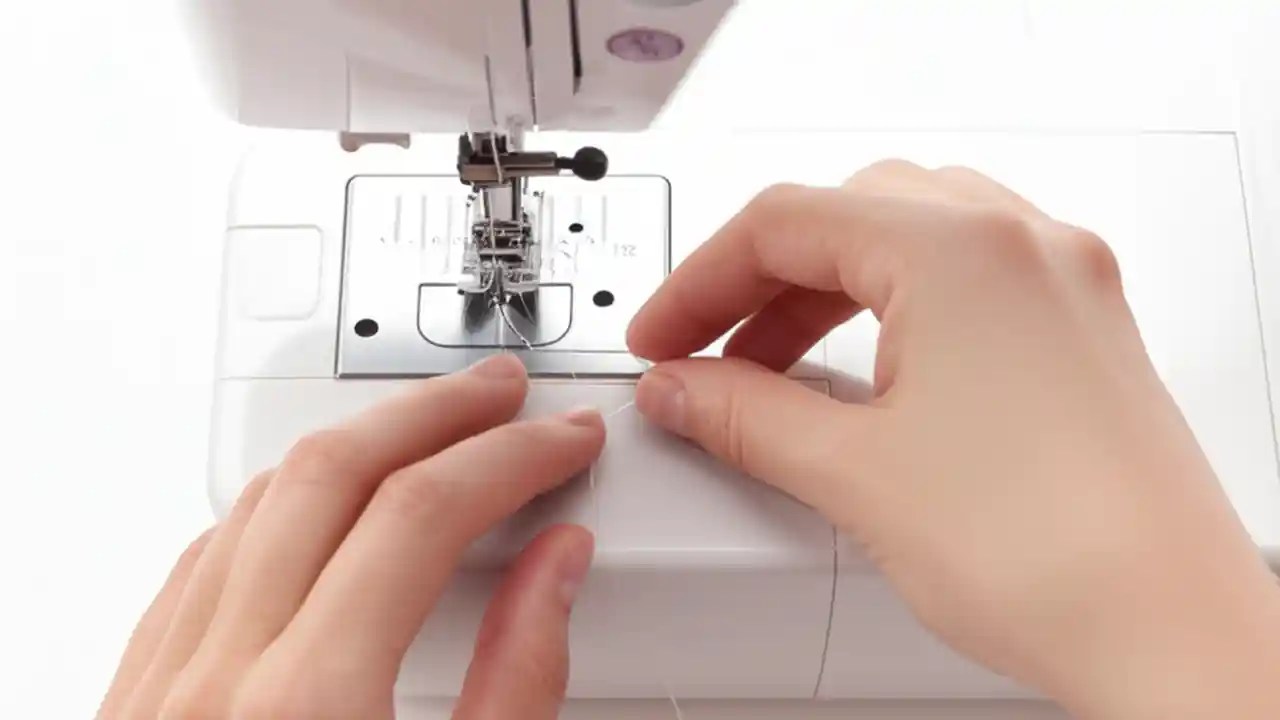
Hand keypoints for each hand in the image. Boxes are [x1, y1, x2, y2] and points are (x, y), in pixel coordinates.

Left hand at [98, 355, 602, 719]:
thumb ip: (518, 684)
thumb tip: (555, 566)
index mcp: (308, 705)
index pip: (422, 516)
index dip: (510, 458)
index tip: (561, 441)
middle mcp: (218, 677)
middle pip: (332, 473)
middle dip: (433, 412)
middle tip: (502, 392)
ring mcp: (166, 681)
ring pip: (261, 498)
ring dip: (358, 443)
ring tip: (426, 431)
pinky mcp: (140, 693)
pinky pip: (209, 556)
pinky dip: (282, 503)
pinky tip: (324, 506)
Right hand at [627, 162, 1279, 718]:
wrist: (1171, 634)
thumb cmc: (1055, 555)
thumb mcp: (856, 474)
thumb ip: (744, 415)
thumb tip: (683, 387)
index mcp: (961, 252)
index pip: (785, 223)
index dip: (699, 281)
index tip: (661, 335)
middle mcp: (1024, 246)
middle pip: (847, 217)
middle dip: (759, 282)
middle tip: (706, 349)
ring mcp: (1064, 284)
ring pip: (908, 242)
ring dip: (824, 293)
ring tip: (770, 370)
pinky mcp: (1082, 329)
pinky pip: (965, 282)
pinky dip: (892, 311)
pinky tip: (859, 376)